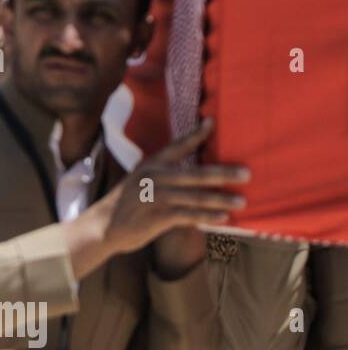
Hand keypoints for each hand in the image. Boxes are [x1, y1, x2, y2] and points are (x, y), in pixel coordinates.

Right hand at [63, 118, 248, 279]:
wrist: (102, 227)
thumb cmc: (126, 204)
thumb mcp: (139, 182)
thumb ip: (163, 176)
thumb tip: (195, 175)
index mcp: (150, 165)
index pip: (176, 146)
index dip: (196, 135)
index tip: (213, 122)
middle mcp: (153, 178)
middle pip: (195, 174)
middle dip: (223, 173)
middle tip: (247, 173)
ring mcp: (155, 197)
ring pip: (195, 197)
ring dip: (221, 200)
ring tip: (241, 201)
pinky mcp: (156, 217)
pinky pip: (188, 216)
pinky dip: (206, 217)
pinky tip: (223, 219)